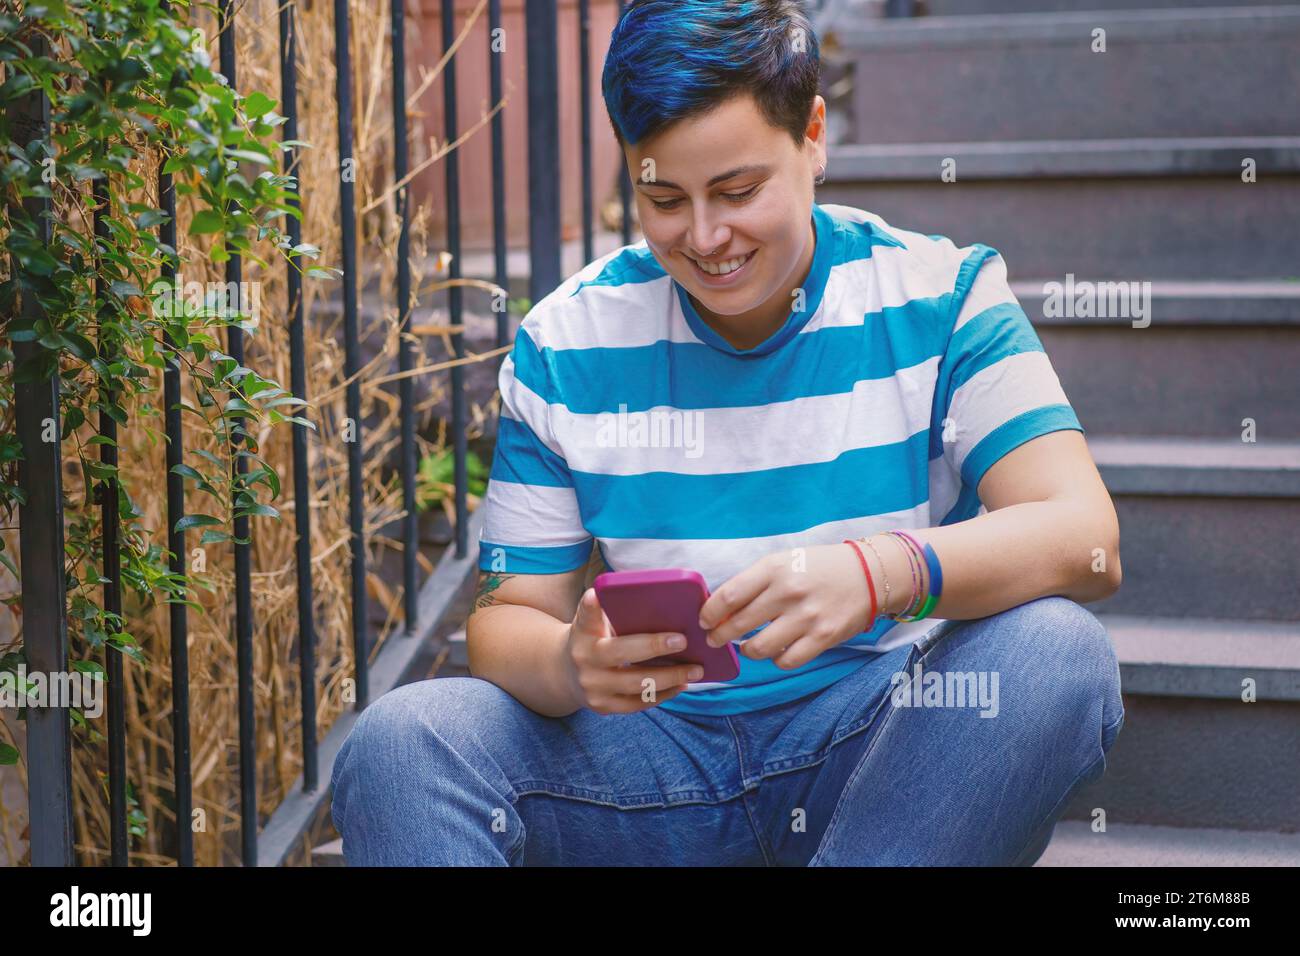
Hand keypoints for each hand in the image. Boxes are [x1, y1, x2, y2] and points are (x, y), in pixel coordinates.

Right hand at [561, 588, 703, 714]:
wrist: (567, 673)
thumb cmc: (594, 639)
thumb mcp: (595, 623)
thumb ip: (615, 613)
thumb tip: (663, 606)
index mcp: (583, 632)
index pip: (586, 616)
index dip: (591, 606)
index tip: (597, 594)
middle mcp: (584, 659)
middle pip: (621, 653)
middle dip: (654, 647)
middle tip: (684, 641)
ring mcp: (593, 686)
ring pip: (637, 684)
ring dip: (670, 677)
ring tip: (696, 670)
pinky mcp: (603, 706)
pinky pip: (638, 704)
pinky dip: (663, 694)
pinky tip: (681, 685)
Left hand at [698, 544, 874, 669]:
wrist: (868, 574)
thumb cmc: (818, 568)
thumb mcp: (784, 561)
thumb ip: (754, 582)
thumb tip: (720, 608)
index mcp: (774, 568)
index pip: (729, 595)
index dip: (710, 613)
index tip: (704, 620)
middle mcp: (788, 592)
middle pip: (738, 625)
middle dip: (720, 636)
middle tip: (716, 640)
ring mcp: (807, 617)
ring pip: (759, 648)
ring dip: (747, 651)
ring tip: (748, 646)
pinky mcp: (823, 637)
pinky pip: (786, 661)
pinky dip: (776, 660)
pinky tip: (776, 651)